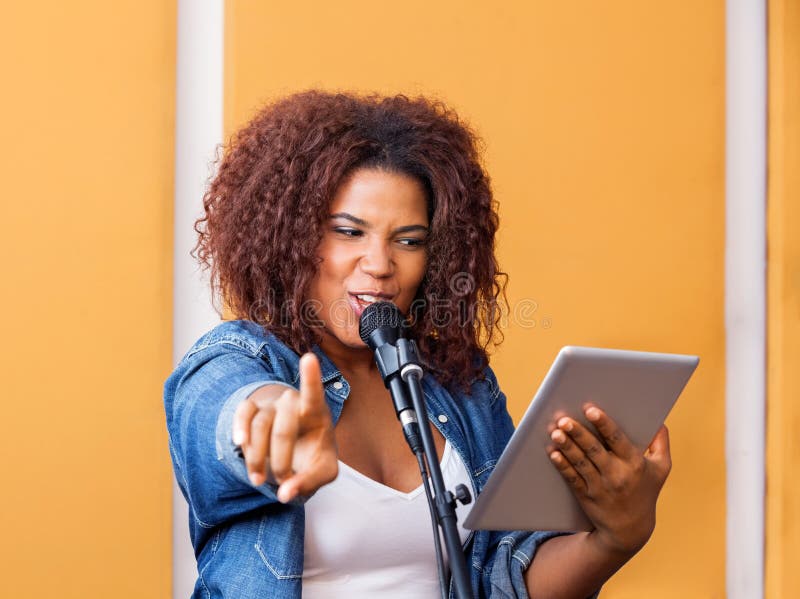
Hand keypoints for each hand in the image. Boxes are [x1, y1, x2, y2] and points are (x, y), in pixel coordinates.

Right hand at [232, 353, 337, 502]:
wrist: (295, 448)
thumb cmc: (314, 455)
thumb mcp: (323, 471)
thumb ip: (310, 482)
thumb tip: (285, 494)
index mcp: (316, 413)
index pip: (314, 394)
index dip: (310, 378)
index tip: (309, 358)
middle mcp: (293, 402)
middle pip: (284, 425)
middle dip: (282, 460)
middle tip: (284, 480)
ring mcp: (270, 405)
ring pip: (260, 425)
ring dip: (258, 457)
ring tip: (259, 482)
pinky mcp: (252, 411)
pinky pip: (243, 414)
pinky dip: (240, 429)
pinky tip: (239, 443)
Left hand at [547, 406, 671, 555]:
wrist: (630, 529)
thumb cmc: (646, 491)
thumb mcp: (661, 469)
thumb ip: (661, 443)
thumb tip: (659, 421)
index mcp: (634, 463)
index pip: (617, 440)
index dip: (604, 424)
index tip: (590, 410)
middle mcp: (617, 475)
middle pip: (595, 450)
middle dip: (579, 433)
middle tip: (564, 419)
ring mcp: (600, 486)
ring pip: (581, 463)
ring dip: (567, 447)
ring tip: (555, 432)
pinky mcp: (586, 496)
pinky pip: (572, 478)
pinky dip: (562, 465)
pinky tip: (553, 453)